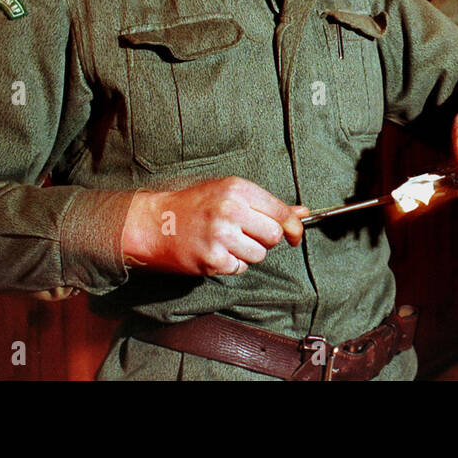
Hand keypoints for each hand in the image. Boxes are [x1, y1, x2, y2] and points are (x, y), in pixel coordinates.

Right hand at [122, 177, 305, 275]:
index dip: (293, 227)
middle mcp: (231, 210)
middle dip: (266, 240)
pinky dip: (232, 264)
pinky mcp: (212, 259)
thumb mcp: (229, 194)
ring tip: (227, 243)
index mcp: (237, 189)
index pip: (280, 211)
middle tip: (248, 236)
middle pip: (274, 235)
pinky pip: (239, 268)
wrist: (154, 223)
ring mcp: (221, 236)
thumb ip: (267, 205)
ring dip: (248, 253)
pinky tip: (216, 253)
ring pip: (259, 254)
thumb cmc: (194, 206)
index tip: (296, 235)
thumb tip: (303, 213)